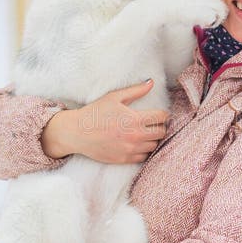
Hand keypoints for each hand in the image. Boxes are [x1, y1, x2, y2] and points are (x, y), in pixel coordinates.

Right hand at [41, 80, 169, 163]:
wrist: (78, 133)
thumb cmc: (95, 113)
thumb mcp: (114, 97)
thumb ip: (136, 90)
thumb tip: (151, 83)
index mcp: (134, 119)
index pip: (162, 117)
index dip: (163, 114)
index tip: (159, 114)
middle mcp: (135, 136)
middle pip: (161, 133)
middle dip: (160, 126)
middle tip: (153, 123)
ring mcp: (130, 150)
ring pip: (154, 146)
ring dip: (153, 139)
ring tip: (146, 133)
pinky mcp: (124, 159)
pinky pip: (144, 157)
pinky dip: (144, 150)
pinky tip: (138, 143)